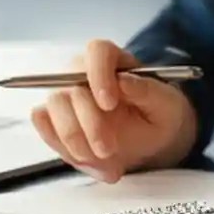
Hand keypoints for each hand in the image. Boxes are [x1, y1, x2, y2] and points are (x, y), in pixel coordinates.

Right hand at [29, 39, 197, 183]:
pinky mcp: (54, 119)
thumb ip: (149, 91)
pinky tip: (89, 162)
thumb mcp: (168, 105)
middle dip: (88, 123)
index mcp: (114, 60)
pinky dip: (65, 150)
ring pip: (53, 108)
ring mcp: (65, 95)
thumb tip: (124, 80)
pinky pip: (45, 128)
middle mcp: (83, 72)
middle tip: (108, 149)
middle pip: (70, 85)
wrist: (151, 140)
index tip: (109, 103)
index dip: (98, 74)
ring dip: (74, 140)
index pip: (97, 51)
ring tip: (102, 162)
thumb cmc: (159, 115)